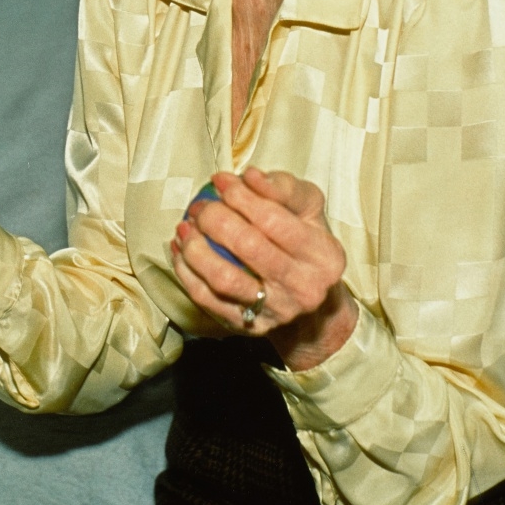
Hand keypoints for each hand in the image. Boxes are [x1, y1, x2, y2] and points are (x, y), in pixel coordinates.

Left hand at [169, 167, 357, 370]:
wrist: (312, 310)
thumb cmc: (305, 246)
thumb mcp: (309, 212)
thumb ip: (284, 188)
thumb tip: (250, 176)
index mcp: (324, 254)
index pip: (275, 220)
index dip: (241, 197)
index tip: (219, 181)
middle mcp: (304, 287)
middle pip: (249, 247)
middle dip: (215, 219)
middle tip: (199, 206)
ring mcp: (277, 312)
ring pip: (225, 279)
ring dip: (196, 250)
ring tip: (185, 227)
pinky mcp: (250, 328)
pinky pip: (209, 300)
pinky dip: (188, 274)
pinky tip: (179, 252)